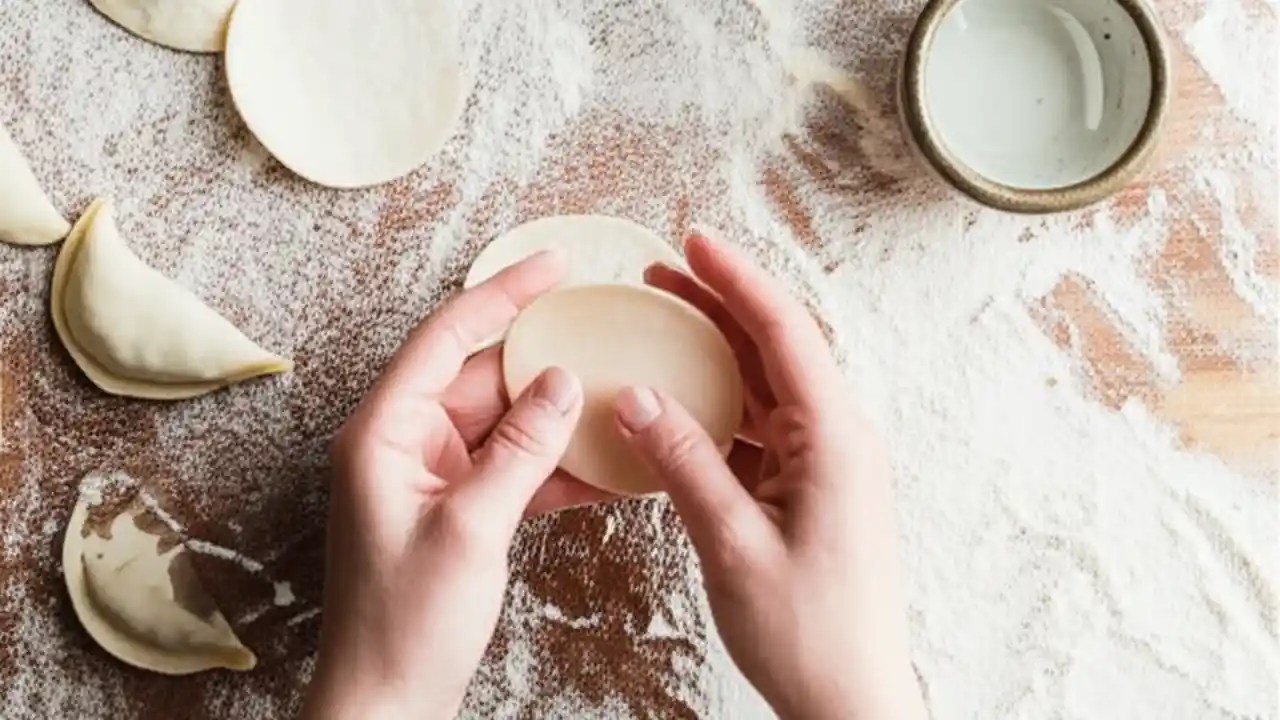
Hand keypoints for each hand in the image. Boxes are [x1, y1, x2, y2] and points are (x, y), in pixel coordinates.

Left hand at [304, 250, 608, 718]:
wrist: (387, 704)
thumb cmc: (404, 624)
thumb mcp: (472, 529)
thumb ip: (521, 450)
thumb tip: (565, 383)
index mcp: (386, 432)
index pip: (448, 338)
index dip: (503, 295)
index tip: (555, 265)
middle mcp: (407, 444)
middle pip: (484, 378)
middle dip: (545, 360)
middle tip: (606, 333)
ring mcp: (435, 478)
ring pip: (506, 424)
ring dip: (558, 417)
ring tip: (618, 395)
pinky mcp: (461, 510)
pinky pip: (515, 469)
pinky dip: (557, 467)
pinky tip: (609, 464)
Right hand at [615, 234, 926, 719]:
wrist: (850, 701)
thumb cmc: (808, 633)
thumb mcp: (732, 543)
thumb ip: (684, 462)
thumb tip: (637, 395)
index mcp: (835, 440)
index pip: (784, 332)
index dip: (736, 280)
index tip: (694, 241)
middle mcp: (839, 441)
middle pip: (777, 349)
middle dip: (721, 305)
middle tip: (663, 273)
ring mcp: (828, 467)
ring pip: (769, 387)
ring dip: (719, 354)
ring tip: (665, 325)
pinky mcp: (812, 492)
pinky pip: (764, 430)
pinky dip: (722, 409)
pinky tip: (681, 405)